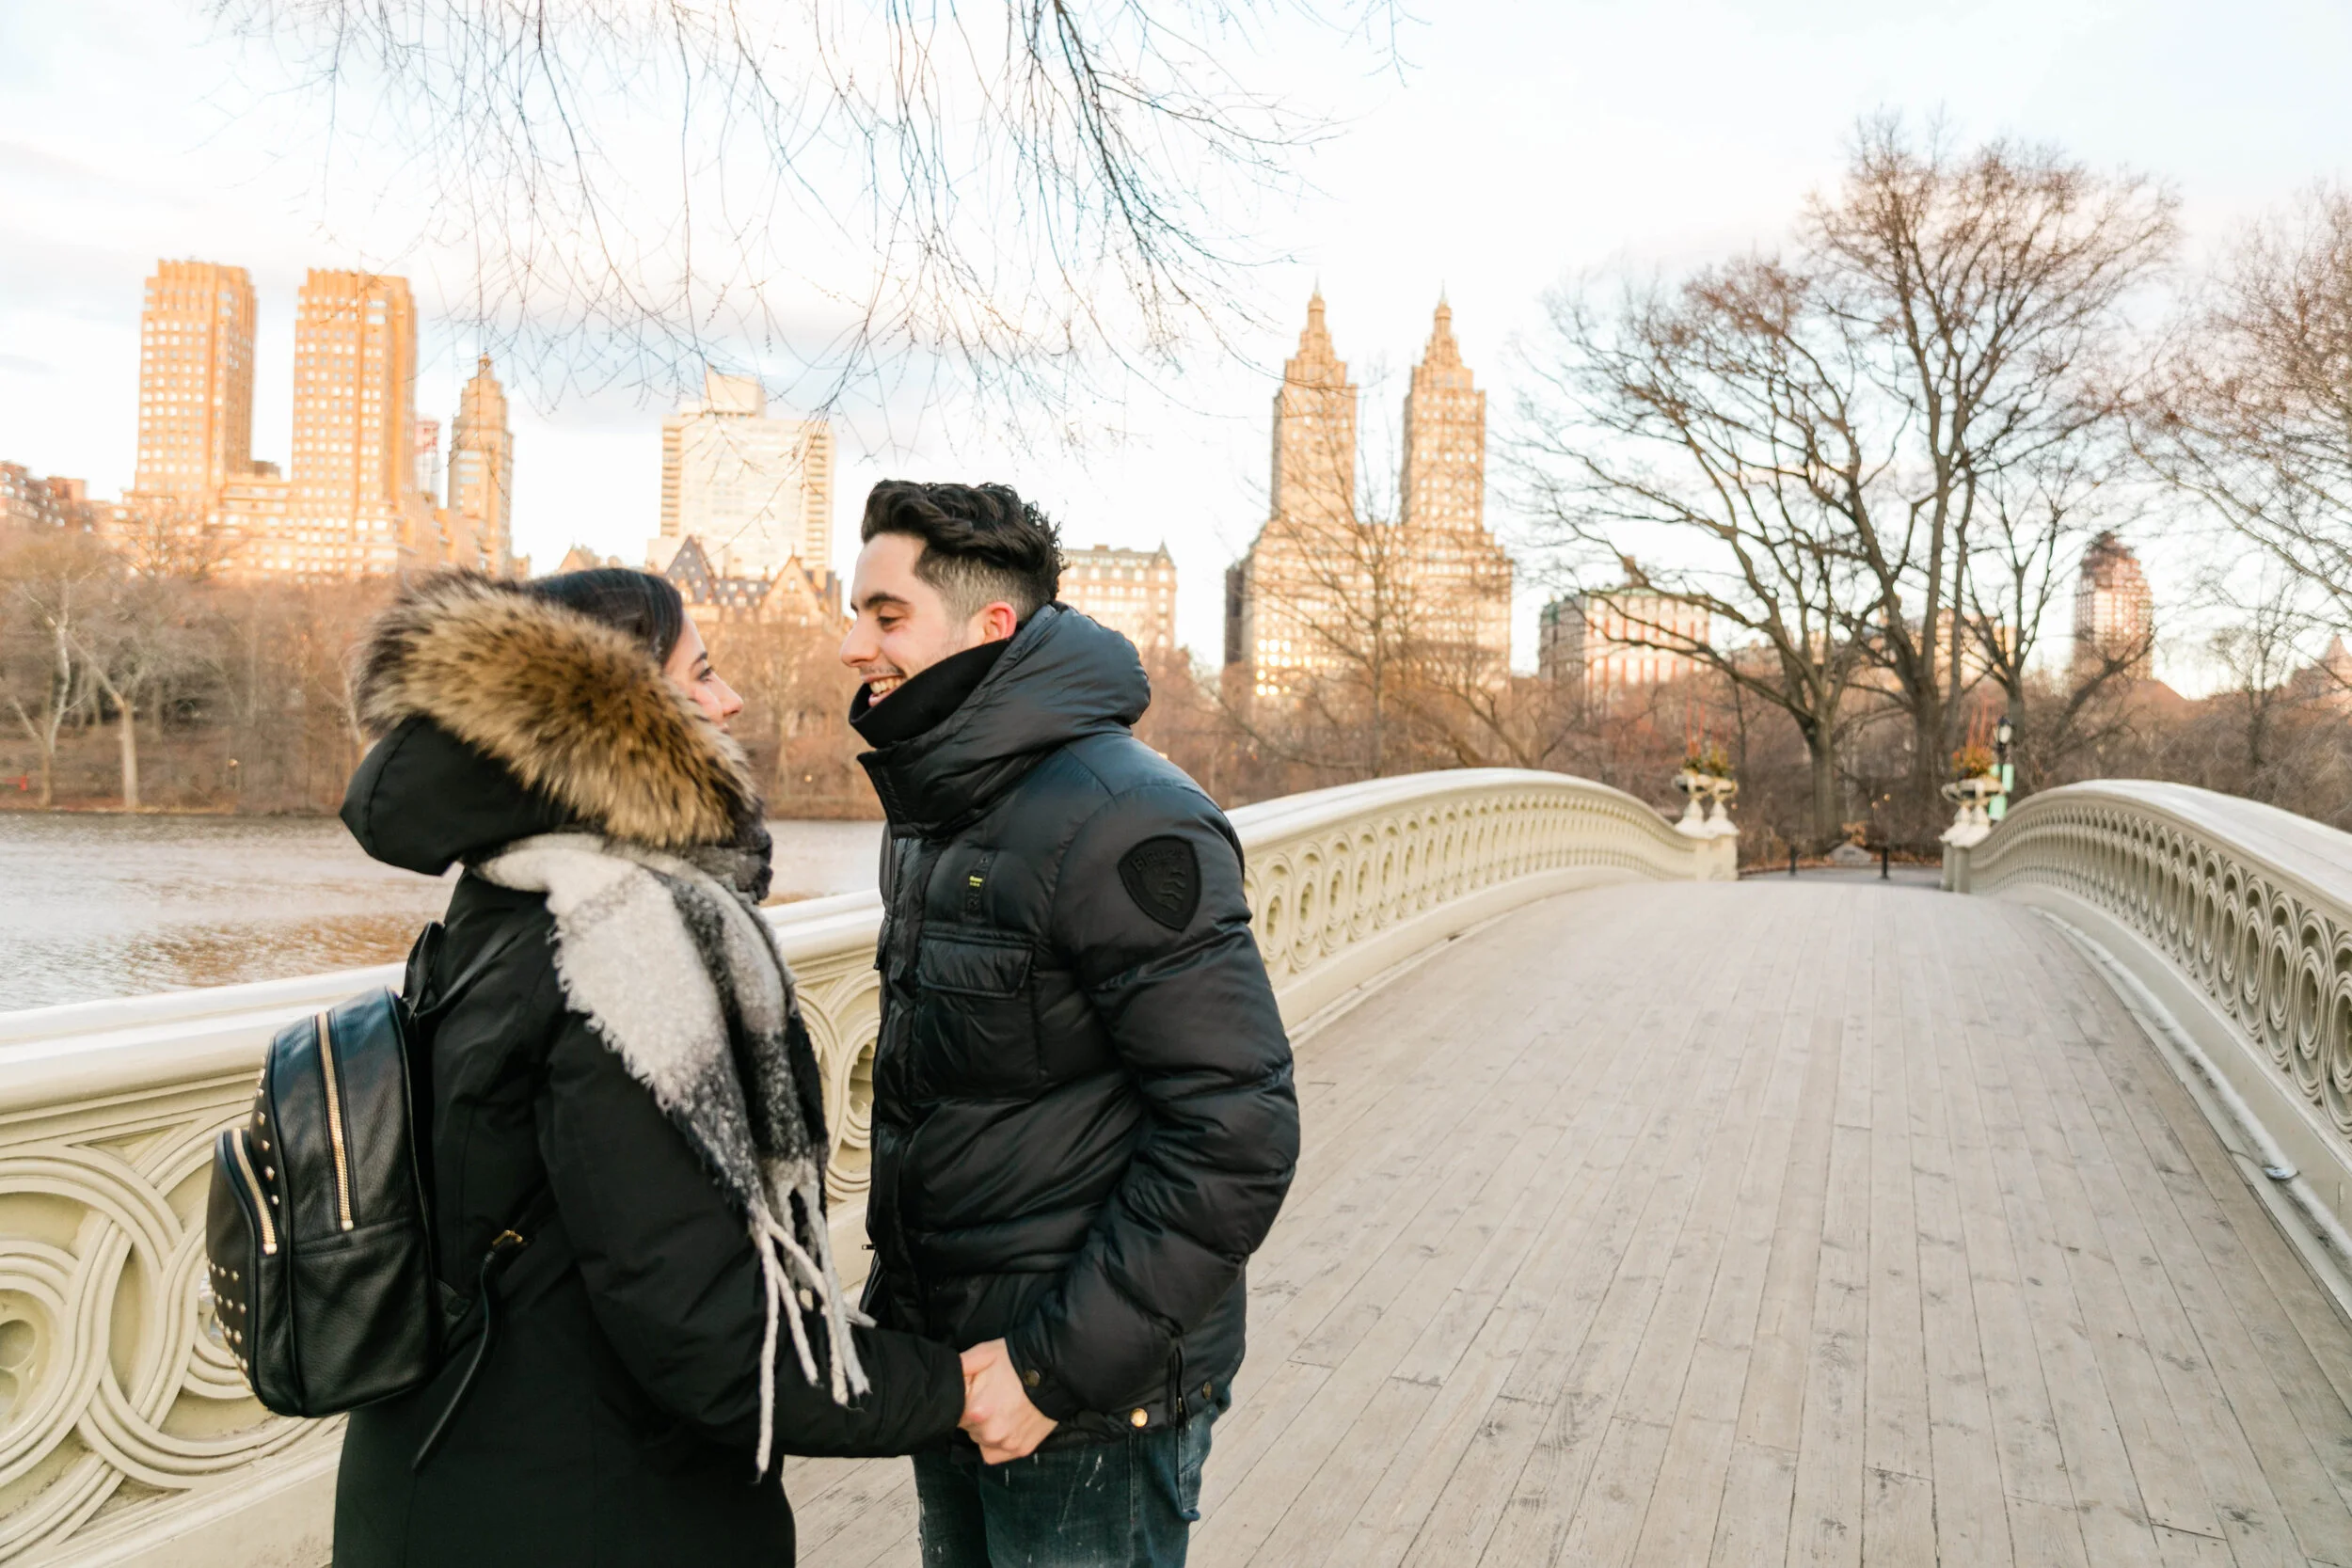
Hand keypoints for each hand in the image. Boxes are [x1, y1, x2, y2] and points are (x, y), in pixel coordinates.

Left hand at [959, 1338, 1056, 1463]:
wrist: (1055, 1371)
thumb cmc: (1017, 1360)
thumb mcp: (983, 1353)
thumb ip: (959, 1367)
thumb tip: (942, 1375)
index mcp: (974, 1411)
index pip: (952, 1415)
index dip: (962, 1402)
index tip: (973, 1393)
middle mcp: (989, 1433)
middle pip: (968, 1429)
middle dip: (974, 1415)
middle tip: (990, 1397)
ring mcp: (1006, 1444)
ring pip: (982, 1441)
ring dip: (986, 1429)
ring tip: (1003, 1408)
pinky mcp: (1021, 1450)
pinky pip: (997, 1453)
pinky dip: (998, 1443)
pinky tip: (1008, 1424)